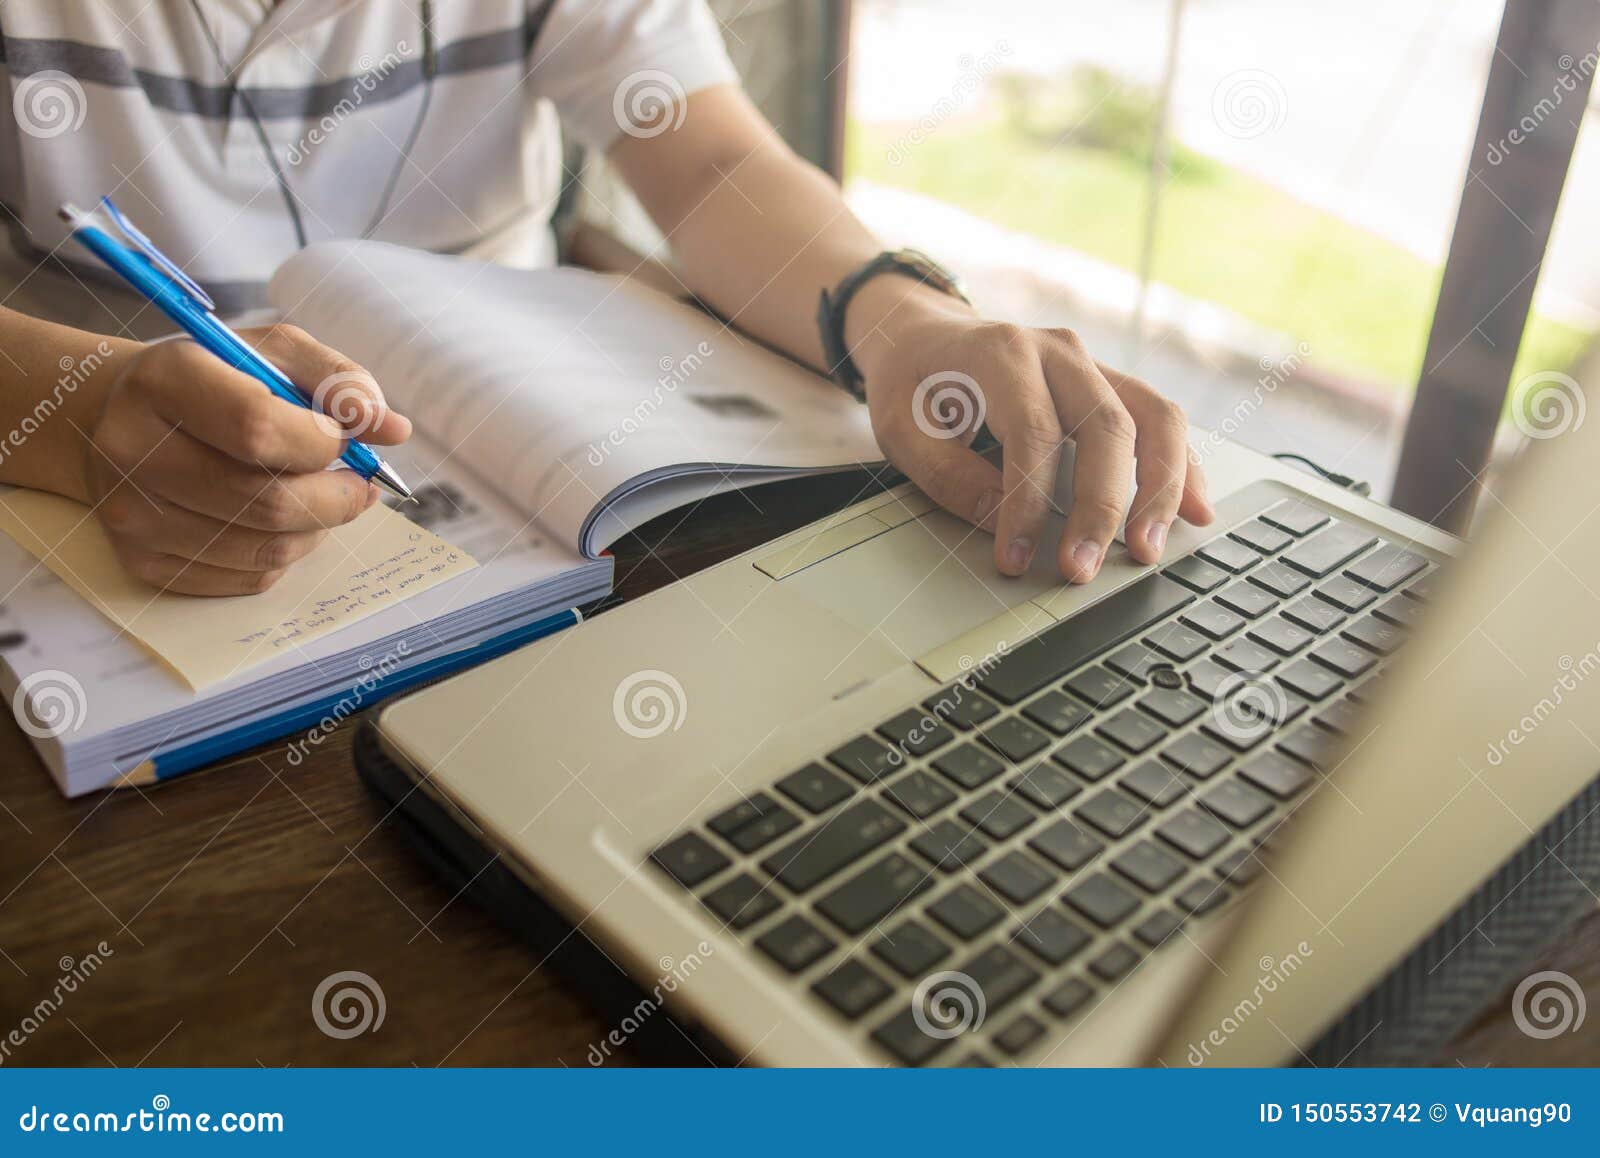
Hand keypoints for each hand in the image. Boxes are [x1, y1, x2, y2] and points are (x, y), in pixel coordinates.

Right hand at [78, 325, 411, 595]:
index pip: (257, 428)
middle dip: (337, 497)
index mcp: (165, 379)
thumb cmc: (214, 380)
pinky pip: (247, 578)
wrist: (120, 416)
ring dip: (317, 529)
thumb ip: (340, 383)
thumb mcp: (273, 355)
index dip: (322, 443)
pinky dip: (285, 555)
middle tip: (359, 484)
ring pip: (266, 550)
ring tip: (319, 497)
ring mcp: (131, 513)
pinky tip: (281, 522)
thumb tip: (394, 430)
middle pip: (268, 501)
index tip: (343, 440)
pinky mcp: (142, 562)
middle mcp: (133, 449)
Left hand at [856, 303, 1212, 582]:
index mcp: (1000, 351)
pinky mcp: (1111, 386)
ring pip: (1153, 417)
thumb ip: (944, 472)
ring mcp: (1093, 365)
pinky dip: (1184, 468)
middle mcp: (1058, 351)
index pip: (1032, 431)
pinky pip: (1162, 421)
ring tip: (1149, 550)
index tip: (1016, 557)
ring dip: (1160, 488)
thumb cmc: (913, 381)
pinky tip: (1195, 512)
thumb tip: (999, 517)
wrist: (925, 333)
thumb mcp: (898, 425)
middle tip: (1083, 568)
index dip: (1028, 502)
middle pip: (1105, 425)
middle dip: (1101, 507)